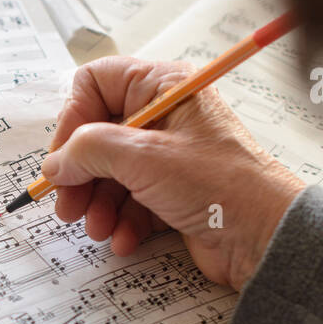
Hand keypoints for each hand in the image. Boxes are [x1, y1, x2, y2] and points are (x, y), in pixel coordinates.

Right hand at [41, 57, 304, 289]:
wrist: (266, 237)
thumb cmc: (219, 184)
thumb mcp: (143, 158)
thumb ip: (88, 150)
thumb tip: (56, 162)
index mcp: (163, 87)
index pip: (96, 84)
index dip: (72, 120)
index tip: (63, 159)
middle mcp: (165, 116)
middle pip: (98, 135)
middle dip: (81, 175)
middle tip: (67, 208)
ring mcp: (169, 155)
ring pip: (111, 173)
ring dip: (98, 204)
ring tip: (99, 228)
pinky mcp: (174, 191)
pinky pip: (131, 200)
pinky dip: (122, 221)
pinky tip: (124, 239)